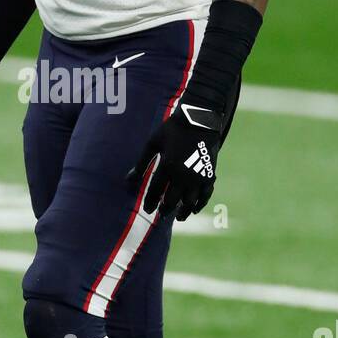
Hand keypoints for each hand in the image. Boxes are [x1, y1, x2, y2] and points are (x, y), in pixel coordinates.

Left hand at [128, 102, 221, 221]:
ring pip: (189, 201)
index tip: (147, 209)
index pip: (156, 191)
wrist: (200, 119)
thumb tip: (128, 180)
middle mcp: (183, 174)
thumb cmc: (172, 129)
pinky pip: (205, 195)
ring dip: (183, 211)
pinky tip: (193, 209)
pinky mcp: (209, 174)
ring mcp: (198, 176)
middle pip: (172, 199)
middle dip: (165, 209)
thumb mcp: (153, 143)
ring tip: (178, 217)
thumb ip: (141, 163)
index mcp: (167, 166)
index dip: (151, 202)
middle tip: (160, 214)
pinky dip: (199, 204)